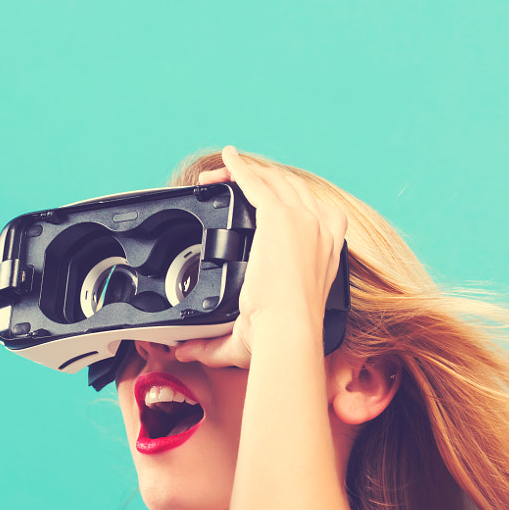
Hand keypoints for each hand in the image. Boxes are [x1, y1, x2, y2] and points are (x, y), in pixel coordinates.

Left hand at [172, 146, 346, 368]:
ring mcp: (304, 220)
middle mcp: (321, 231)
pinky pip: (258, 181)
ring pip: (274, 181)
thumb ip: (213, 343)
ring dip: (246, 173)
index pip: (310, 213)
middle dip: (261, 182)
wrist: (289, 331)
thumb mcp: (248, 335)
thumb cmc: (281, 337)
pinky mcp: (281, 216)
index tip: (264, 204)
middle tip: (229, 186)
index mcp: (325, 253)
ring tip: (220, 173)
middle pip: (291, 190)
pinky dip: (242, 168)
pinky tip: (228, 159)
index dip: (286, 202)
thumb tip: (183, 350)